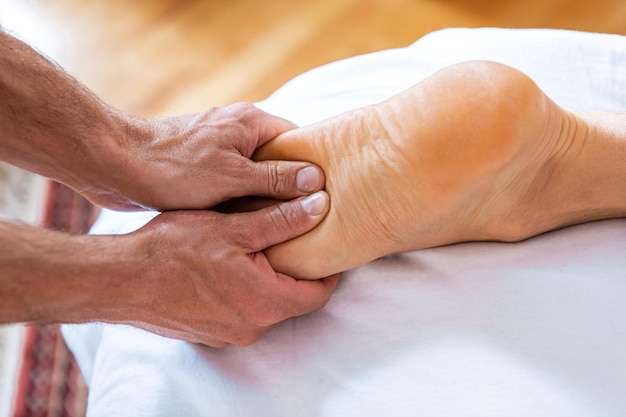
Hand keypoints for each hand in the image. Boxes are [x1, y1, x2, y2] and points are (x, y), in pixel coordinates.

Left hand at [89, 103, 324, 210]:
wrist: (117, 165)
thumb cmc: (174, 168)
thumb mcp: (232, 177)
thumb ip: (275, 179)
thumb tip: (316, 181)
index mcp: (251, 122)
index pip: (298, 141)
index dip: (313, 168)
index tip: (324, 196)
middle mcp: (238, 129)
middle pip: (279, 157)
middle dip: (290, 186)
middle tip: (306, 216)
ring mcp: (220, 146)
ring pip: (256, 172)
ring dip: (265, 195)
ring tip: (282, 224)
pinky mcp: (203, 163)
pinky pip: (235, 180)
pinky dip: (244, 198)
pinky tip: (249, 221)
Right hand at [118, 191, 337, 346]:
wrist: (119, 280)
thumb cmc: (174, 251)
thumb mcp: (235, 227)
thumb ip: (283, 220)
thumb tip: (320, 204)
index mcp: (266, 303)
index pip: (319, 292)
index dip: (327, 268)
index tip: (325, 245)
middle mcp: (251, 327)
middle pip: (292, 300)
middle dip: (295, 270)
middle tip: (292, 239)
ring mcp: (228, 334)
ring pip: (264, 305)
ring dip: (266, 280)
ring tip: (258, 247)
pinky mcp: (208, 332)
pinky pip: (239, 311)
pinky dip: (243, 290)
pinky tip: (227, 265)